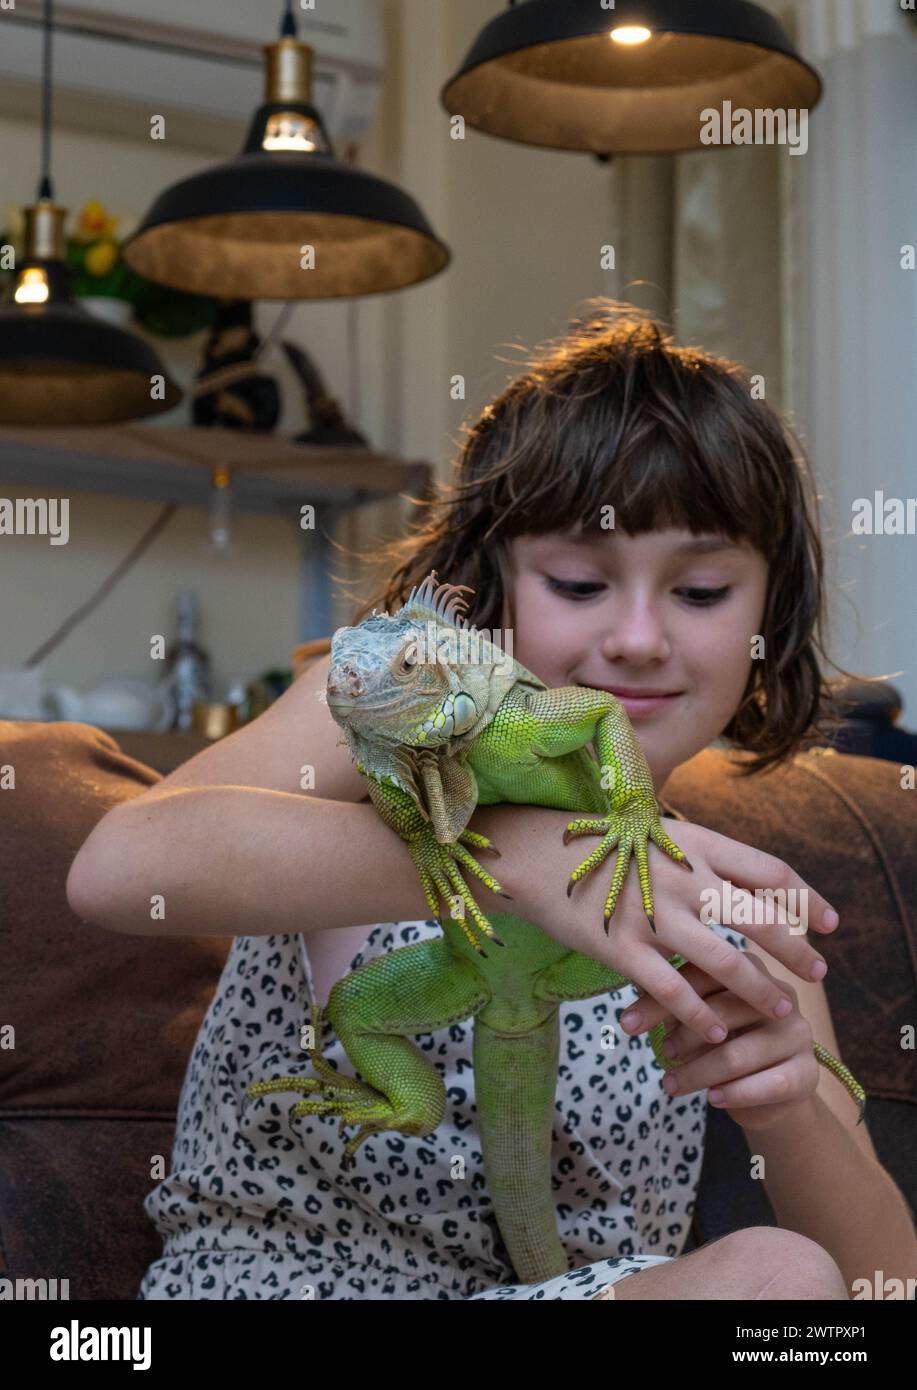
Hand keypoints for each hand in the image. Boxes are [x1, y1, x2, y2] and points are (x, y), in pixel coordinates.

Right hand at [474, 807, 839, 1050]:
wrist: (535, 855)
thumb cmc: (599, 846)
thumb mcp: (658, 836)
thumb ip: (701, 858)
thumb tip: (747, 881)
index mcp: (696, 845)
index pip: (770, 871)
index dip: (807, 897)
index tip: (831, 921)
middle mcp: (683, 877)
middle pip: (758, 915)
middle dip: (795, 947)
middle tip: (818, 972)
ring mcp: (653, 914)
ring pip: (723, 959)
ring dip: (757, 989)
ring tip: (780, 1010)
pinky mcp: (622, 947)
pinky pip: (671, 989)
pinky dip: (699, 1014)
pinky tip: (716, 1034)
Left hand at [633, 951, 819, 1131]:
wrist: (770, 1093)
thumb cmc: (723, 1043)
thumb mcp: (694, 1019)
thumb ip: (671, 1002)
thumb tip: (631, 995)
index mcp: (751, 969)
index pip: (702, 976)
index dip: (661, 1001)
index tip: (626, 1023)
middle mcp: (781, 996)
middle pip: (723, 1013)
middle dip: (683, 1037)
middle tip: (661, 1054)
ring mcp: (799, 1034)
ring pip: (739, 1053)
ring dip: (698, 1073)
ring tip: (671, 1085)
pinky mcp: (808, 1073)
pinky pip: (768, 1084)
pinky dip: (735, 1093)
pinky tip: (712, 1099)